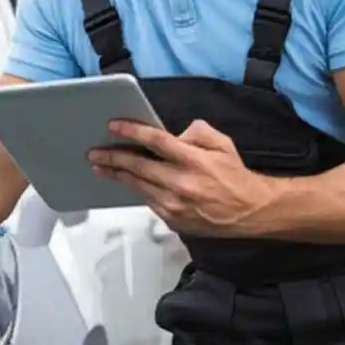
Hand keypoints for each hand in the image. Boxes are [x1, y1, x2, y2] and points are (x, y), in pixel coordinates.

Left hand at [88, 119, 274, 237]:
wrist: (250, 211)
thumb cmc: (233, 175)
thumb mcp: (222, 143)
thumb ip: (197, 132)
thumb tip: (173, 134)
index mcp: (193, 160)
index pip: (156, 141)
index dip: (132, 131)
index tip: (113, 125)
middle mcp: (181, 183)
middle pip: (138, 166)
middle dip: (113, 158)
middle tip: (94, 152)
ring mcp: (175, 204)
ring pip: (138, 186)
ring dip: (117, 175)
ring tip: (100, 167)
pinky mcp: (173, 219)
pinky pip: (148, 201)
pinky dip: (137, 190)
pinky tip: (126, 182)